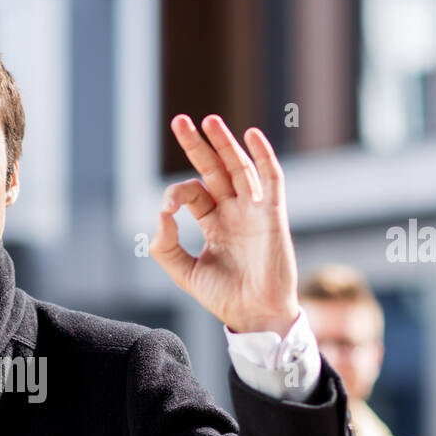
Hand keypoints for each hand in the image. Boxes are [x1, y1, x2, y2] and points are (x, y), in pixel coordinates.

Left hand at [150, 115, 299, 334]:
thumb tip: (162, 214)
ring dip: (225, 143)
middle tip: (179, 120)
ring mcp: (254, 211)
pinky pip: (271, 179)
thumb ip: (166, 246)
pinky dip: (263, 156)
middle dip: (198, 145)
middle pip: (215, 169)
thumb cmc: (224, 297)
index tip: (167, 210)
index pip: (193, 193)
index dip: (176, 194)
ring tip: (208, 120)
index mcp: (214, 222)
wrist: (255, 315)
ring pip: (239, 168)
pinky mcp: (273, 215)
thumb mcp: (184, 273)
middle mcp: (234, 211)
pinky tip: (251, 135)